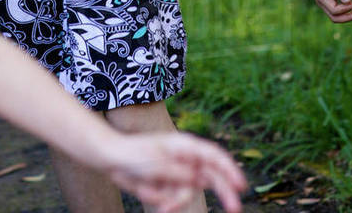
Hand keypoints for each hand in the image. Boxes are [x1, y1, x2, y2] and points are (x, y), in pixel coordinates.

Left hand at [109, 131, 245, 212]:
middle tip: (235, 209)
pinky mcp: (170, 186)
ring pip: (189, 193)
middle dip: (223, 191)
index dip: (229, 169)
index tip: (241, 184)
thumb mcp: (155, 164)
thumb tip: (200, 179)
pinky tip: (145, 190)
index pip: (213, 155)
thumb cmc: (132, 154)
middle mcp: (185, 159)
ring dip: (172, 199)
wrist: (111, 160)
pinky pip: (174, 200)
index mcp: (184, 146)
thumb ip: (178, 172)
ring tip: (148, 191)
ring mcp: (178, 173)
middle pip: (212, 176)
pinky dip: (162, 200)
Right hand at [310, 0, 351, 21]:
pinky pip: (336, 9)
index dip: (346, 9)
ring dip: (346, 15)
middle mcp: (321, 1)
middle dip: (346, 18)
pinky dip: (344, 10)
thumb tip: (348, 1)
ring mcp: (324, 0)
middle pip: (334, 17)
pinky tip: (351, 5)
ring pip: (335, 15)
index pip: (334, 11)